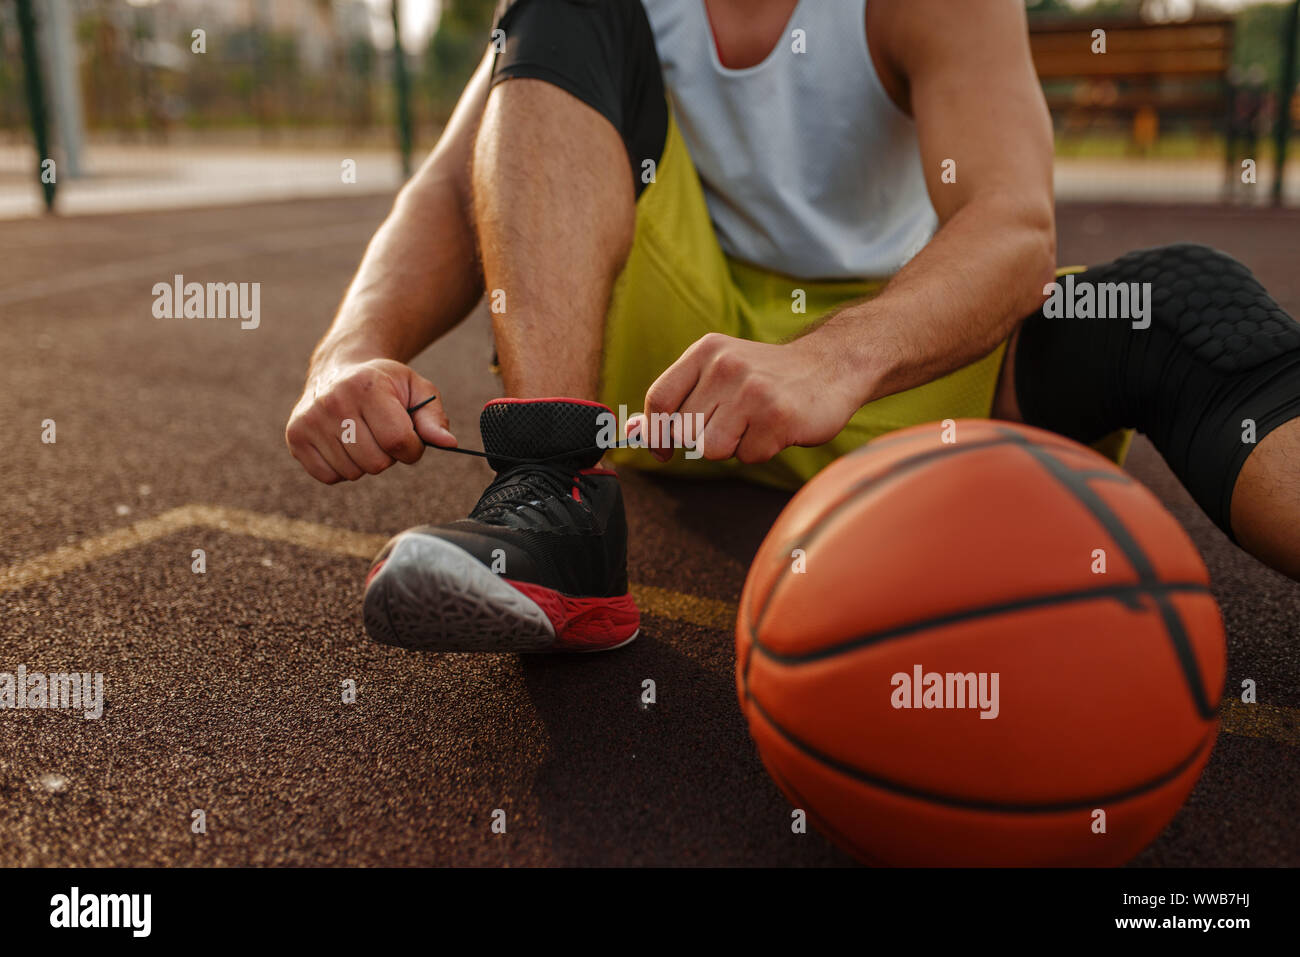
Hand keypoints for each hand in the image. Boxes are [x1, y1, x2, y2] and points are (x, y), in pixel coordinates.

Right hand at [285, 358, 455, 483]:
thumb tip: (448, 443)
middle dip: (389, 455)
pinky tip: (344, 443)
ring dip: (365, 462)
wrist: (341, 368)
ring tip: (363, 435)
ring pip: (353, 472)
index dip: (412, 448)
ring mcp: (310, 420)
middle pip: (376, 462)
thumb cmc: (384, 384)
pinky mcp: (295, 437)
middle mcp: (333, 401)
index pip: (398, 441)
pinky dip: (342, 468)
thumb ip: (433, 417)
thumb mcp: (416, 389)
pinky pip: (329, 477)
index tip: (410, 438)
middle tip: (383, 434)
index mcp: (367, 387)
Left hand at [631, 332, 861, 463]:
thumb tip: (631, 433)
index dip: (654, 432)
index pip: (659, 399)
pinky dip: (761, 451)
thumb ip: (679, 398)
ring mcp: (752, 391)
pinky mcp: (777, 417)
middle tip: (735, 422)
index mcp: (707, 351)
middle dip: (706, 438)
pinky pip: (748, 457)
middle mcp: (726, 367)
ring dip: (734, 446)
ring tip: (756, 424)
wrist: (833, 366)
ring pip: (712, 449)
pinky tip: (778, 428)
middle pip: (685, 432)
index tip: (662, 450)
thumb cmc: (768, 376)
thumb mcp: (721, 370)